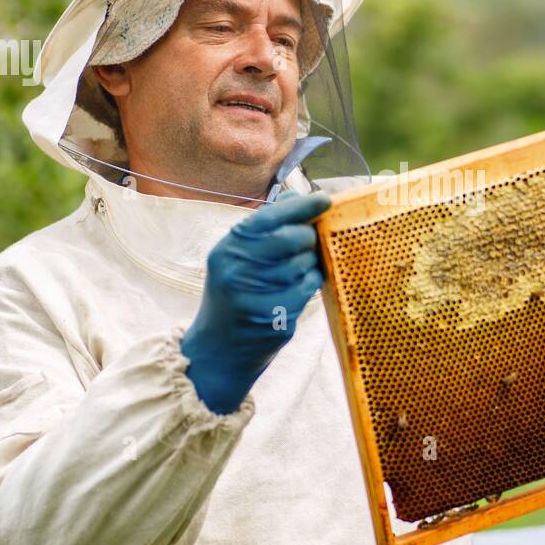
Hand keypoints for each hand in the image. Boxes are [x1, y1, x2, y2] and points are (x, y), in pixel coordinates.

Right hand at [180, 190, 331, 413]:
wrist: (219, 349)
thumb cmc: (234, 294)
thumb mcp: (238, 257)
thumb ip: (267, 227)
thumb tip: (297, 195)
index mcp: (228, 249)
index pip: (270, 217)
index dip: (302, 206)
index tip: (325, 199)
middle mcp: (237, 270)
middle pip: (291, 239)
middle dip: (309, 236)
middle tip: (310, 240)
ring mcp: (255, 296)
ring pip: (304, 263)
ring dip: (310, 261)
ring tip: (300, 267)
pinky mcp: (274, 318)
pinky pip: (308, 288)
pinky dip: (311, 282)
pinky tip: (301, 285)